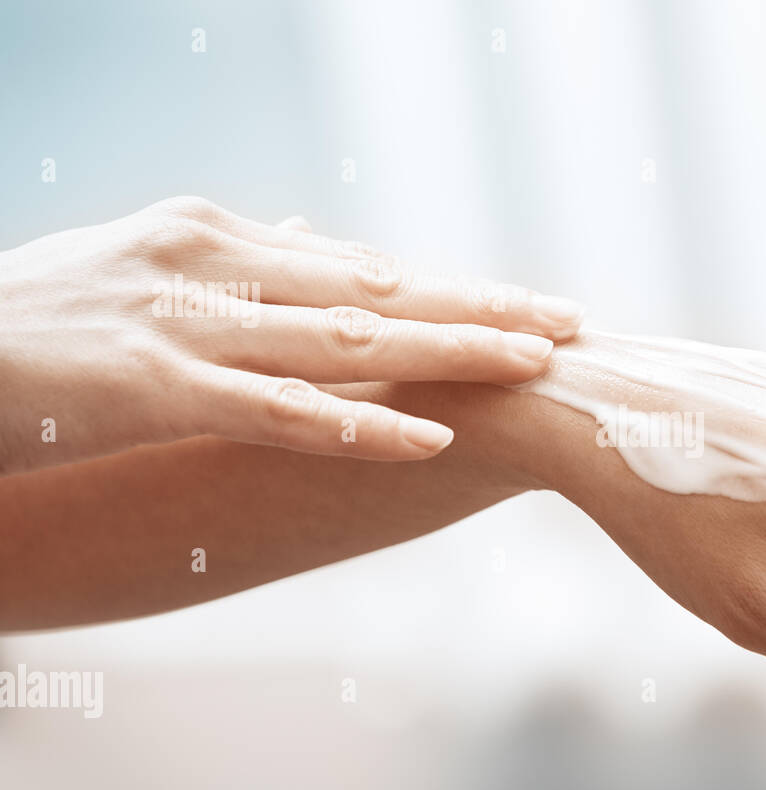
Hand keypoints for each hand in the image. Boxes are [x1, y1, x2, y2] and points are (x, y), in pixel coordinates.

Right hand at [0, 196, 583, 473]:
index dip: (451, 288)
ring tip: (535, 364)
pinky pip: (278, 408)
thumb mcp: (144, 272)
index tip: (527, 302)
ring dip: (450, 351)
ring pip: (348, 336)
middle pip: (377, 288)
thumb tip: (321, 240)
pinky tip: (431, 435)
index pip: (363, 266)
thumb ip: (242, 263)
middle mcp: (213, 261)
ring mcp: (184, 321)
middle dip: (480, 306)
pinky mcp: (153, 384)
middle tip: (570, 320)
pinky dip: (360, 421)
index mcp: (216, 236)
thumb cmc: (37, 322)